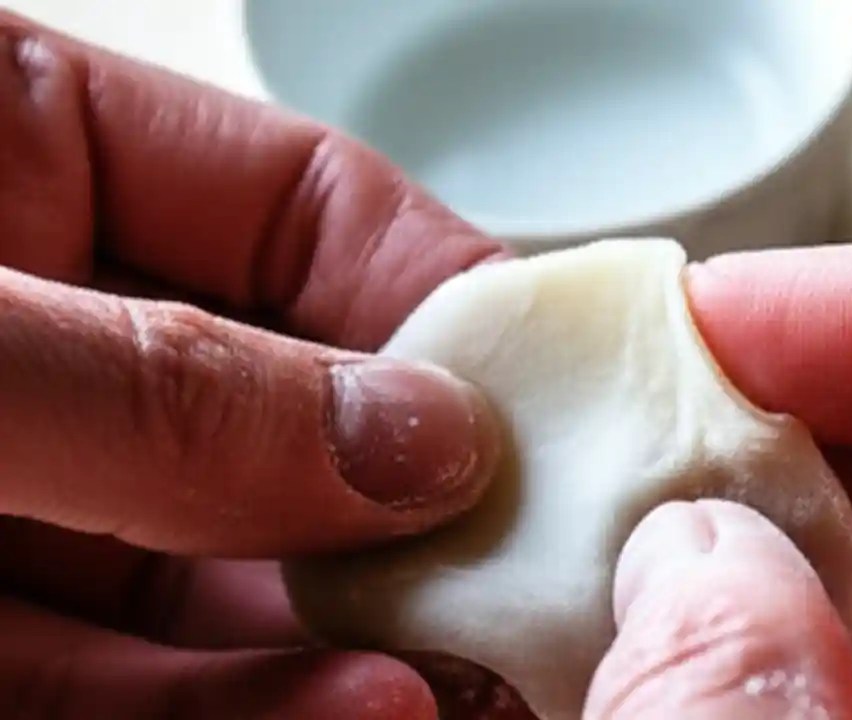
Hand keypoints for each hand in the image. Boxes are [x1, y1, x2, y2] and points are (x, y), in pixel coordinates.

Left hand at [0, 12, 506, 717]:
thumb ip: (162, 386)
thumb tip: (417, 439)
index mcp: (12, 158)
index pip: (296, 207)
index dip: (439, 294)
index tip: (554, 391)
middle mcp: (36, 334)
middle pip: (285, 407)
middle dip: (411, 500)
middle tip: (532, 568)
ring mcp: (2, 494)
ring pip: (212, 568)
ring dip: (347, 635)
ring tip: (465, 674)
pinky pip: (107, 683)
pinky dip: (231, 711)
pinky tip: (354, 714)